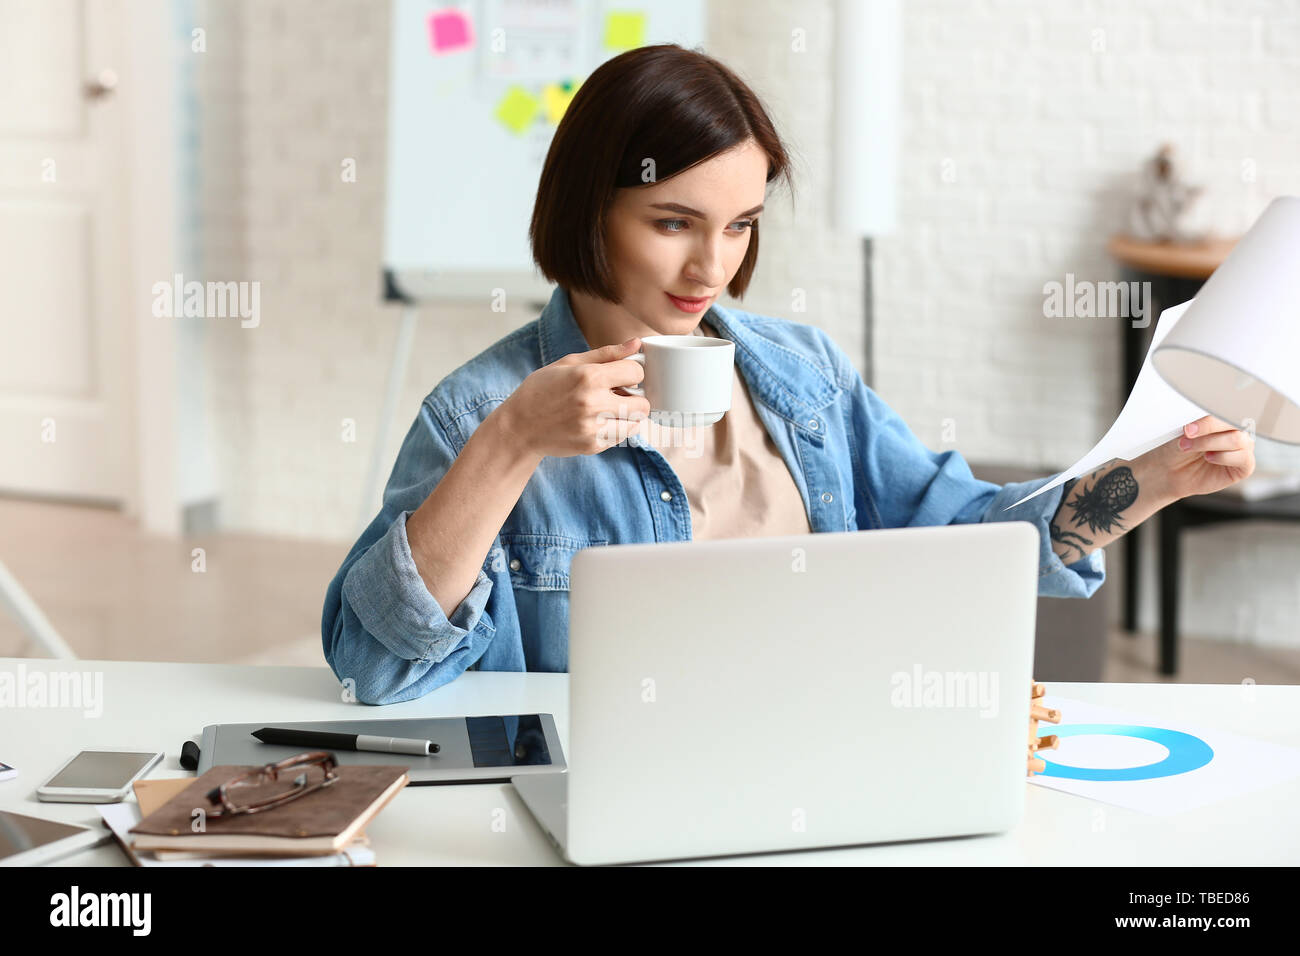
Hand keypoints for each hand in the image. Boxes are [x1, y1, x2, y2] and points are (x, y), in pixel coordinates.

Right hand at [497, 338, 650, 457]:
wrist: (519, 427)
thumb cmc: (542, 389)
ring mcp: (594, 428)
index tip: (621, 374)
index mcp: (589, 377)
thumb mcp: (569, 363)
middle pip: (643, 403)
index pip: (636, 372)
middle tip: (619, 394)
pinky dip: (616, 429)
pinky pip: (621, 437)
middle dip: (635, 397)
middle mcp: (594, 404)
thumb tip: (637, 343)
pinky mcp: (593, 446)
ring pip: (636, 423)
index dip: (631, 371)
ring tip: (608, 408)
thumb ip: (606, 353)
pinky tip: (598, 421)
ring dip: (627, 415)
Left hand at [1137, 413, 1256, 503]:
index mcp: (1224, 416)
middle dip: (1208, 427)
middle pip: (1234, 422)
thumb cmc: (1178, 449)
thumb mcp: (1181, 434)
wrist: (1172, 472)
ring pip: (1237, 439)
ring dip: (1209, 443)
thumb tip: (1197, 417)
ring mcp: (1243, 446)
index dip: (1208, 417)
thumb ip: (1193, 423)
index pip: (1225, 409)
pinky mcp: (1245, 465)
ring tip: (1188, 447)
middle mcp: (1237, 429)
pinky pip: (1243, 457)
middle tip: (1187, 434)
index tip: (1188, 426)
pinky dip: (1223, 457)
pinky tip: (1208, 457)